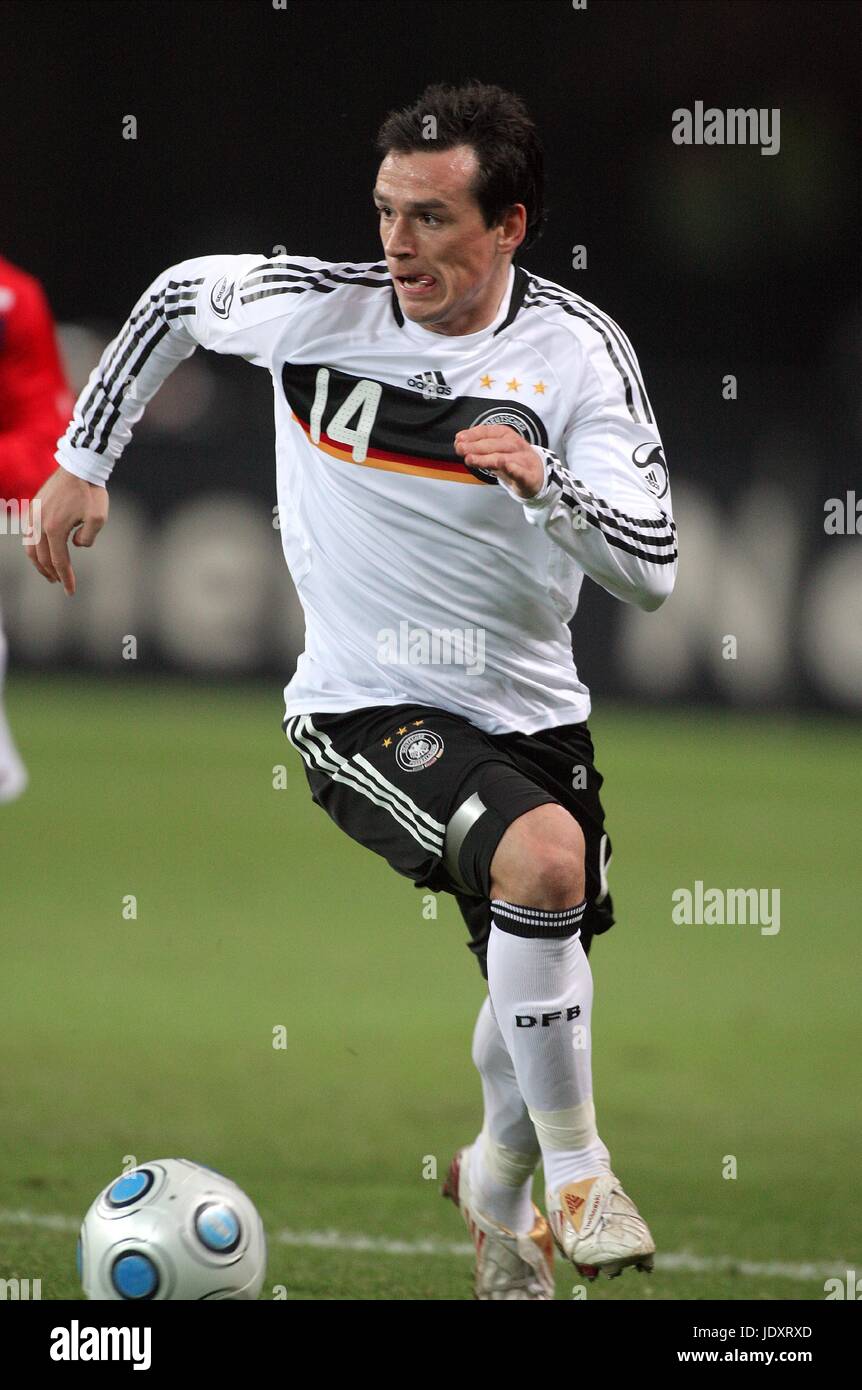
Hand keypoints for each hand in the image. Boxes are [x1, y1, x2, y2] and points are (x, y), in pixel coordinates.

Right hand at [23, 467, 108, 595]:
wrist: (79, 465)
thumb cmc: (92, 492)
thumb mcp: (98, 518)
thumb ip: (88, 539)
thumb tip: (76, 545)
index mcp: (55, 528)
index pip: (59, 561)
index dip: (65, 578)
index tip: (70, 592)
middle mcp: (39, 523)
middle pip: (42, 557)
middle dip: (51, 573)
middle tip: (60, 583)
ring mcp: (34, 514)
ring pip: (30, 547)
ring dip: (39, 563)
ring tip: (50, 572)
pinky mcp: (34, 507)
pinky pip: (29, 533)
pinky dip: (34, 547)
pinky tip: (44, 551)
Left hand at [453, 424, 544, 497]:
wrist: (538, 477)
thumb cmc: (513, 462)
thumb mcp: (496, 452)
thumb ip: (479, 448)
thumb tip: (459, 443)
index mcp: (507, 436)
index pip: (490, 431)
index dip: (474, 434)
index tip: (459, 439)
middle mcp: (516, 445)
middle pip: (495, 444)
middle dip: (476, 446)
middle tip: (460, 449)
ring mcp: (524, 460)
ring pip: (505, 458)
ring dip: (487, 458)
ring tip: (471, 459)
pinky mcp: (530, 477)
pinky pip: (522, 473)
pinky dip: (515, 469)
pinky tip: (506, 466)